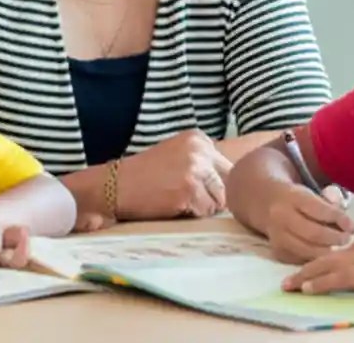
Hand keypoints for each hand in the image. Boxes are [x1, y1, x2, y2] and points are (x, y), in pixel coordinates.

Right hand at [115, 130, 232, 220]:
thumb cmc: (145, 175)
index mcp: (199, 138)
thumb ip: (204, 163)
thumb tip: (239, 184)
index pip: (228, 168)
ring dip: (203, 207)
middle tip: (186, 197)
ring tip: (178, 200)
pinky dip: (192, 215)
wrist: (114, 185)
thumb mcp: (178, 156)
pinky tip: (172, 206)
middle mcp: (200, 150)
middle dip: (213, 196)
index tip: (192, 187)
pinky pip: (205, 212)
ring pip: (220, 201)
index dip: (214, 185)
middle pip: (228, 184)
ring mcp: (195, 170)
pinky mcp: (189, 191)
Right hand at [265, 184, 353, 263]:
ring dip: (327, 252)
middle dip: (335, 239)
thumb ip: (329, 207)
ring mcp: (277, 236)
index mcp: (292, 197)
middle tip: (348, 240)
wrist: (266, 203)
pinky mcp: (277, 251)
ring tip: (339, 249)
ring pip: (307, 251)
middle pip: (313, 234)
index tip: (353, 227)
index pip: (320, 210)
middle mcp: (281, 217)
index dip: (339, 220)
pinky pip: (301, 260)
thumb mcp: (311, 194)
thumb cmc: (297, 199)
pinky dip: (316, 259)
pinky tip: (326, 255)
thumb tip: (348, 226)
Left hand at [282, 234, 353, 295]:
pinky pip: (340, 277)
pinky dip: (322, 282)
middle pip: (326, 255)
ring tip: (288, 287)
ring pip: (327, 264)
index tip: (305, 272)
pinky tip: (309, 289)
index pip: (339, 250)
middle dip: (304, 268)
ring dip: (305, 276)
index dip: (320, 262)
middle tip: (286, 281)